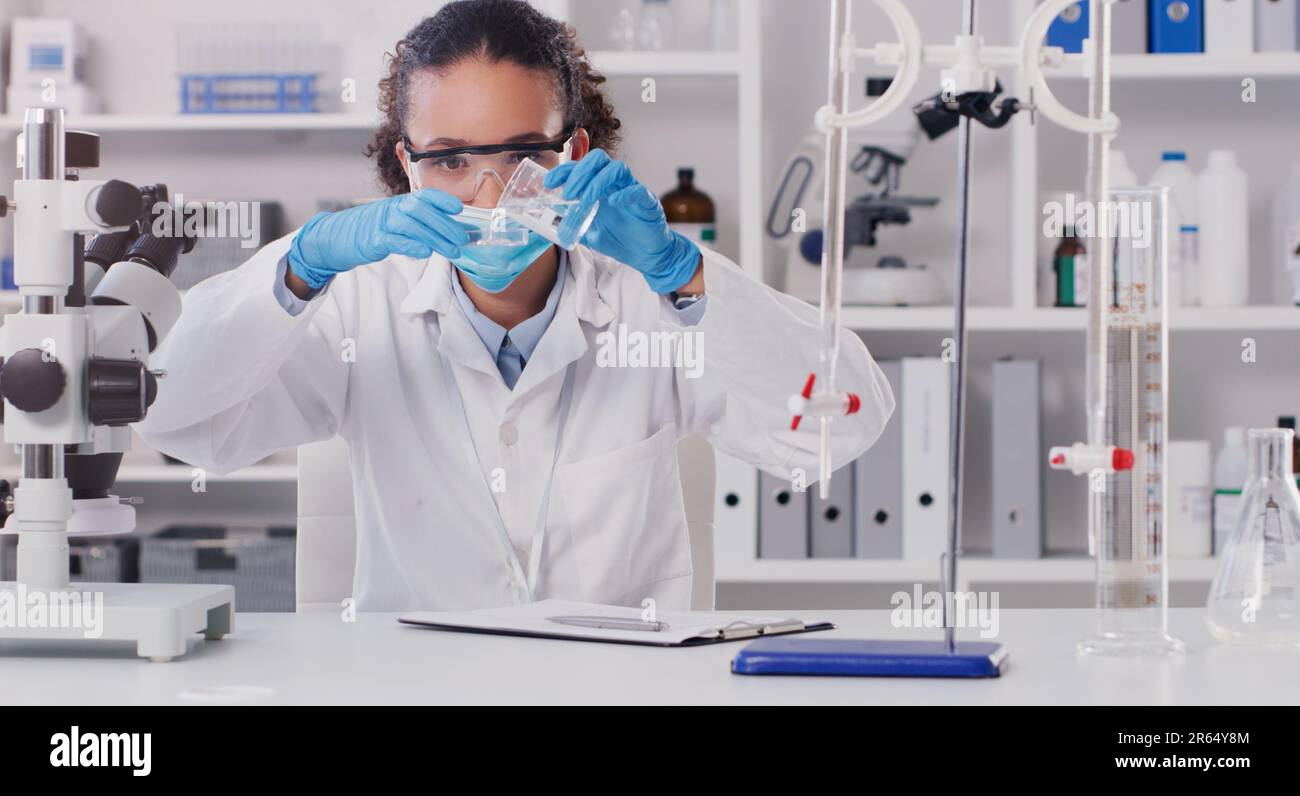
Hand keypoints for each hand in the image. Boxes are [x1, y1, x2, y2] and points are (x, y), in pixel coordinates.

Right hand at [287, 189, 469, 289]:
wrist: (337, 237)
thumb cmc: (373, 231)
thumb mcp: (396, 221)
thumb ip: (418, 223)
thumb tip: (448, 231)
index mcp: (401, 203)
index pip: (424, 195)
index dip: (442, 200)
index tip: (460, 209)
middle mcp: (393, 209)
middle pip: (422, 211)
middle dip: (446, 225)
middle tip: (463, 239)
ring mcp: (382, 223)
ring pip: (412, 226)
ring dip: (436, 238)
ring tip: (453, 251)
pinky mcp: (373, 240)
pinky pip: (394, 241)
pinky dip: (411, 245)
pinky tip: (425, 252)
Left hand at [544, 149, 700, 293]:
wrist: (644, 255)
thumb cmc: (619, 239)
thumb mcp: (588, 233)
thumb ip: (573, 225)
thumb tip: (551, 225)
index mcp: (598, 187)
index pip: (580, 167)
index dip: (563, 170)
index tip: (549, 183)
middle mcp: (614, 184)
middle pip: (598, 159)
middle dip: (579, 173)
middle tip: (568, 194)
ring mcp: (631, 190)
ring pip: (617, 168)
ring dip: (597, 181)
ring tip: (586, 199)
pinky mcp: (647, 202)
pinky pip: (637, 189)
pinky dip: (625, 193)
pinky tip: (613, 203)